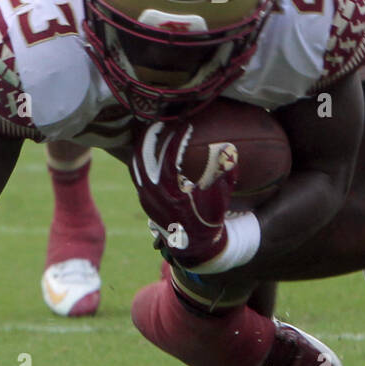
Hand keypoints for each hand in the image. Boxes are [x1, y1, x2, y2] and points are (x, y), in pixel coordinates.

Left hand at [129, 120, 238, 264]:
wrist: (196, 246)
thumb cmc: (210, 218)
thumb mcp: (221, 196)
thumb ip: (223, 171)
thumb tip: (227, 149)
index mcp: (172, 191)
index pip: (169, 156)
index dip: (177, 137)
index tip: (186, 124)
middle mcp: (154, 193)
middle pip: (144, 155)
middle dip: (152, 134)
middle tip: (162, 119)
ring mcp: (145, 197)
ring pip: (136, 163)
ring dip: (143, 144)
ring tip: (152, 129)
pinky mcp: (143, 199)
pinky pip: (136, 173)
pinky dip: (140, 157)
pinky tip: (148, 148)